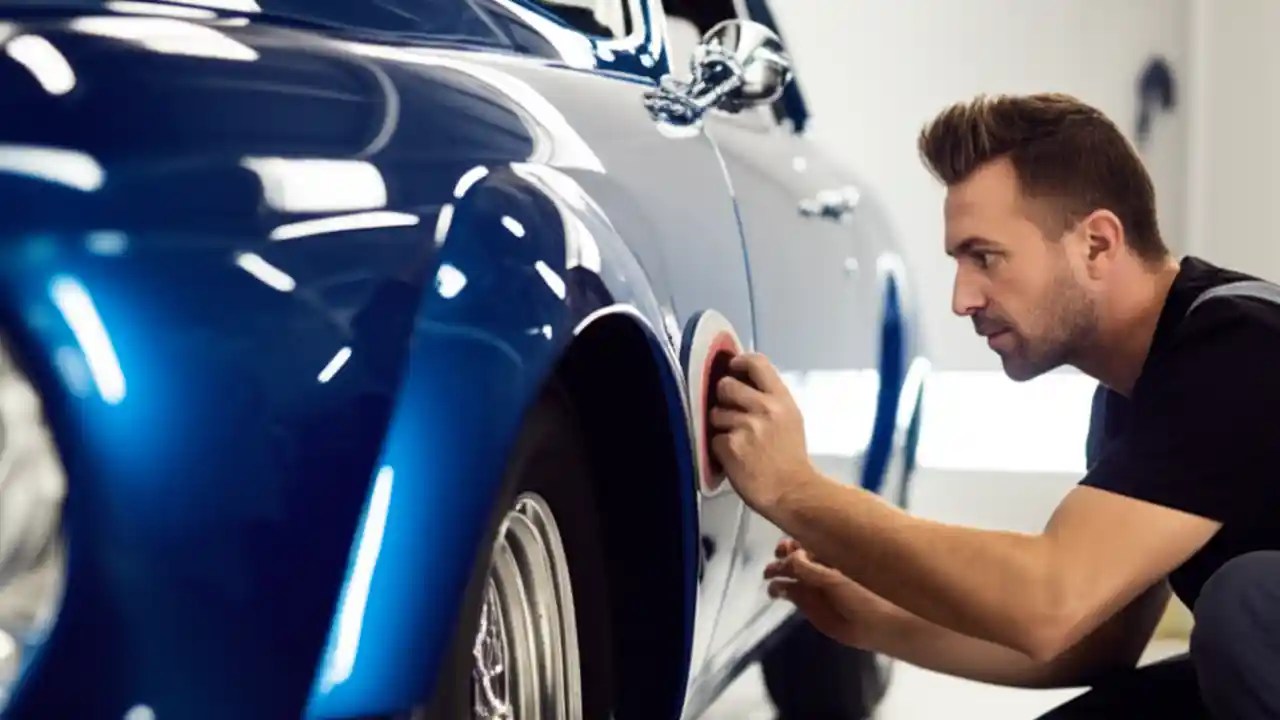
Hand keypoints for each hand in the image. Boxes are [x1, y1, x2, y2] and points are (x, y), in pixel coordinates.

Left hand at [709, 353, 814, 512]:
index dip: (738, 362)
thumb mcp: (790, 419)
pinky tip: (733, 458)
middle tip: (731, 414)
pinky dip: (719, 449)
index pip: (756, 362)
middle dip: (723, 399)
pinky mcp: (731, 447)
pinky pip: (712, 439)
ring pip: (715, 413)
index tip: (732, 368)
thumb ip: (769, 399)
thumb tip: (744, 382)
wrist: (793, 492)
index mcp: (781, 399)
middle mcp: (764, 408)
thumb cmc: (790, 458)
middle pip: (726, 385)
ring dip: (720, 427)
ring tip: (736, 441)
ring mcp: (746, 427)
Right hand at [765, 538, 886, 648]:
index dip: (795, 538)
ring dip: (776, 570)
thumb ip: (811, 568)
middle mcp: (819, 564)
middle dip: (782, 553)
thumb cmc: (865, 595)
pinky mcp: (804, 602)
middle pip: (793, 553)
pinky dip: (777, 589)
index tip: (787, 545)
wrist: (876, 626)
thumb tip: (791, 557)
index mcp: (832, 551)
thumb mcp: (836, 578)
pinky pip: (786, 590)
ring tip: (771, 575)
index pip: (807, 538)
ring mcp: (811, 583)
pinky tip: (775, 592)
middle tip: (778, 556)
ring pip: (787, 571)